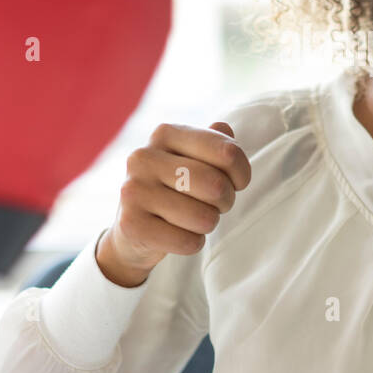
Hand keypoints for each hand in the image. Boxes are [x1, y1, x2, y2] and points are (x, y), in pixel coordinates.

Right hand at [99, 121, 250, 286]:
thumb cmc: (174, 189)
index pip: (227, 152)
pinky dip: (193, 243)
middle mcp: (144, 157)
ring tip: (194, 218)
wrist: (132, 228)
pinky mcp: (130, 224)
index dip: (241, 173)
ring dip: (208, 224)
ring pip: (203, 217)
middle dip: (226, 201)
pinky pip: (187, 242)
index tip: (236, 182)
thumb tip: (225, 129)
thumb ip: (214, 143)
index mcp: (165, 133)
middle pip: (216, 185)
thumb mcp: (193, 159)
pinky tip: (178, 234)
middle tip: (216, 204)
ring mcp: (133, 190)